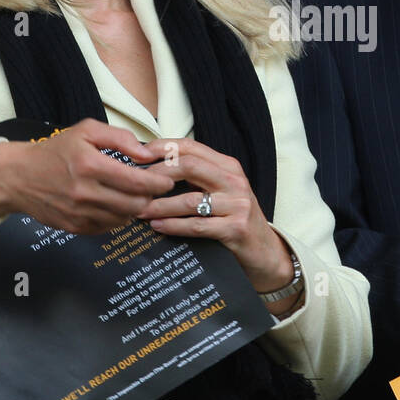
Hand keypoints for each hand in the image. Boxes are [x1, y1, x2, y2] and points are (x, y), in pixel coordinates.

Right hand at [0, 119, 171, 232]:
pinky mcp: (75, 227)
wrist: (18, 176)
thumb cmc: (54, 151)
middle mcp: (85, 192)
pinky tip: (116, 205)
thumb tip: (145, 153)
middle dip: (150, 197)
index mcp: (90, 165)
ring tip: (135, 196)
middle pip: (135, 204)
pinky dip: (117, 218)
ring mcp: (79, 213)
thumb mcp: (86, 131)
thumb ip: (120, 138)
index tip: (166, 179)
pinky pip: (108, 228)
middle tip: (154, 189)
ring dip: (135, 208)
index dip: (158, 183)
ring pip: (124, 219)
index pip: (137, 182)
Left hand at [136, 137, 295, 300]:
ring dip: (159, 205)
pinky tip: (156, 226)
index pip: (191, 147)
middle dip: (157, 174)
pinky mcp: (236, 229)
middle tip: (134, 186)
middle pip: (189, 166)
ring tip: (138, 210)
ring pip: (189, 200)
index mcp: (228, 167)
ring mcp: (238, 205)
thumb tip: (151, 170)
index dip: (162, 148)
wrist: (265, 253)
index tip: (136, 156)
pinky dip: (173, 225)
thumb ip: (195, 180)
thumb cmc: (234, 220)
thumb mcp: (220, 193)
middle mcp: (234, 181)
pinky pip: (196, 225)